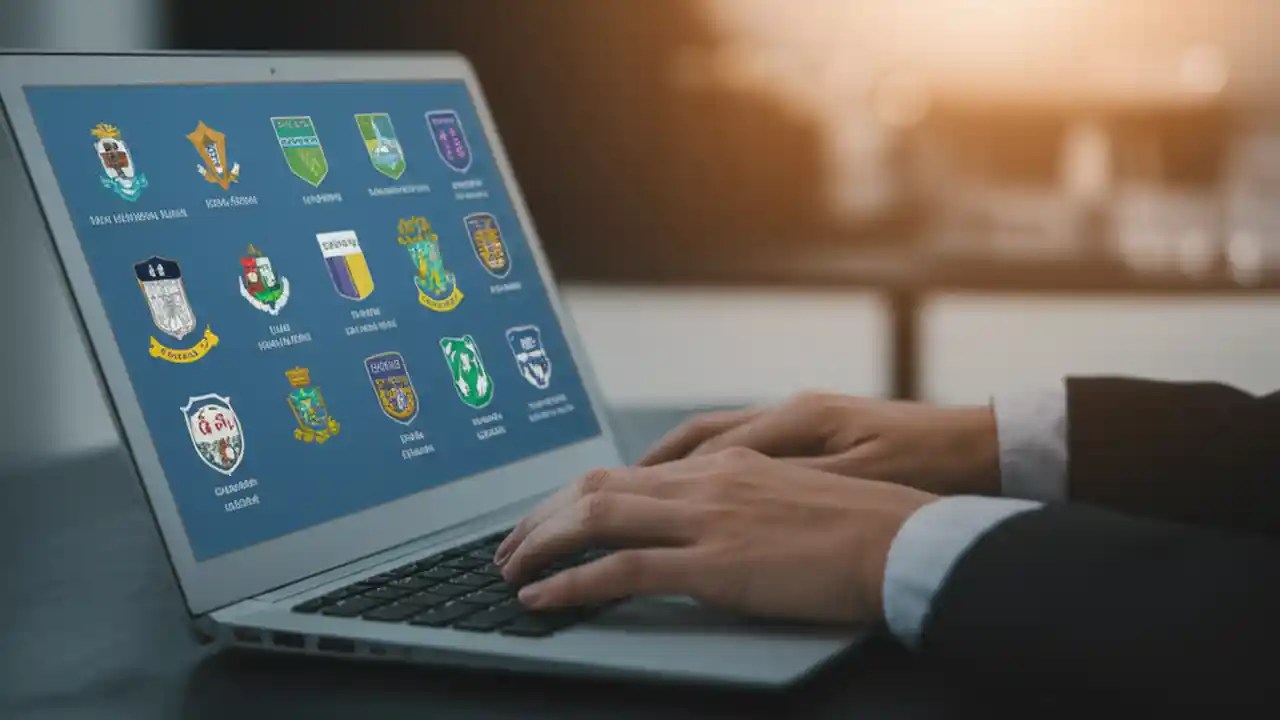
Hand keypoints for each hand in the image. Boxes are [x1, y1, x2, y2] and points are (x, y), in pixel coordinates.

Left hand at [495, 449, 935, 623]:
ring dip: (541, 543)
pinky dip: (570, 583)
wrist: (905, 542)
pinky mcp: (712, 563)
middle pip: (598, 487)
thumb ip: (746, 500)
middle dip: (543, 516)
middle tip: (511, 543)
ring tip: (508, 568)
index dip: (578, 496)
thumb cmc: (866, 526)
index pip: (629, 472)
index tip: (552, 518)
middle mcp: (706, 481)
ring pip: (595, 518)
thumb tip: (714, 522)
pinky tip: (542, 598)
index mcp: (726, 464)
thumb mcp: (795, 498)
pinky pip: (620, 569)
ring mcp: (706, 519)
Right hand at [638, 393, 999, 495]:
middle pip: (704, 435)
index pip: (713, 446)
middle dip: (656, 462)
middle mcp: (794, 410)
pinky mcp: (818, 431)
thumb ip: (794, 484)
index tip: (623, 494)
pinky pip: (746, 444)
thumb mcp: (860, 481)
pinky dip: (711, 463)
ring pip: (720, 437)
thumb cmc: (927, 465)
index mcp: (801, 418)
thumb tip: (731, 487)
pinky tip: (698, 483)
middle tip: (612, 487)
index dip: (665, 473)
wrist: (981, 449)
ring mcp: (804, 418)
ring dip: (677, 461)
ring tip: (637, 486)